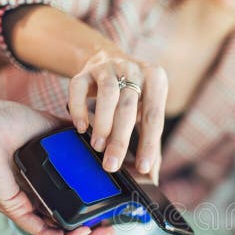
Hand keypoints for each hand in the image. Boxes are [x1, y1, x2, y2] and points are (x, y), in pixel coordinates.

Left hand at [0, 66, 113, 234]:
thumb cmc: (9, 121)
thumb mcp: (52, 128)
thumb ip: (76, 135)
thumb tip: (100, 133)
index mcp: (44, 180)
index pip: (71, 204)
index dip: (92, 211)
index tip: (112, 209)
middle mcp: (34, 196)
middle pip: (67, 223)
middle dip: (93, 230)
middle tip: (112, 228)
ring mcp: (24, 205)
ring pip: (57, 233)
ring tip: (102, 233)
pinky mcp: (14, 210)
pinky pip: (42, 232)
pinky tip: (82, 232)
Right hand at [68, 50, 166, 180]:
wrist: (108, 58)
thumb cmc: (134, 92)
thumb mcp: (147, 109)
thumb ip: (150, 139)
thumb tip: (151, 176)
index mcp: (156, 79)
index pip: (154, 117)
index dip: (148, 144)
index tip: (143, 168)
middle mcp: (133, 69)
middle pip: (129, 107)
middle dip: (120, 140)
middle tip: (112, 165)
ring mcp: (109, 67)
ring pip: (107, 94)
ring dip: (103, 124)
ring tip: (98, 147)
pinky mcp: (86, 70)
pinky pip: (79, 87)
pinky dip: (79, 108)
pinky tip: (81, 127)